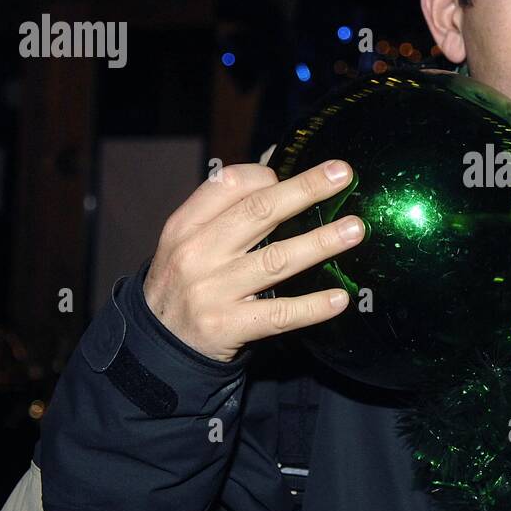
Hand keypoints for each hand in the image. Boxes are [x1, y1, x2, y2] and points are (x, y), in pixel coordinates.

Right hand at [142, 158, 363, 362]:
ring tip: (355, 229)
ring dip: (320, 242)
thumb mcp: (189, 241)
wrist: (155, 346)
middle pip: (260, 213)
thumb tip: (275, 164)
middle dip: (306, 190)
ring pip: (276, 260)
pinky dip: (312, 306)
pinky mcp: (228, 327)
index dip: (268, 175)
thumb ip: (227, 208)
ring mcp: (213, 292)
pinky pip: (280, 314)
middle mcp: (197, 254)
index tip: (303, 174)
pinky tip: (340, 298)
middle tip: (344, 175)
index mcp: (186, 226)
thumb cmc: (185, 282)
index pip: (228, 185)